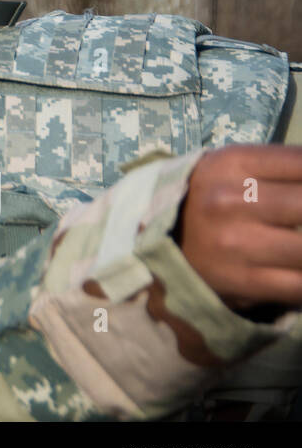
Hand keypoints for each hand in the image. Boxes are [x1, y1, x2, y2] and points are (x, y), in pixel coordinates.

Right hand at [176, 144, 301, 311]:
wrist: (160, 242)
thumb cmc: (210, 198)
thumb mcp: (233, 168)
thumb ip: (283, 168)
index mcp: (230, 164)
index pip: (301, 162)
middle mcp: (229, 200)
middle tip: (299, 220)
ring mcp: (236, 243)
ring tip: (295, 244)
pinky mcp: (243, 280)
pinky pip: (299, 285)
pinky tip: (296, 269)